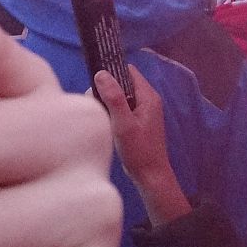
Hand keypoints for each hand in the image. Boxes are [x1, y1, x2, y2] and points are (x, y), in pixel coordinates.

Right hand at [94, 67, 188, 225]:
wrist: (150, 176)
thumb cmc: (139, 151)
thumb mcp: (123, 123)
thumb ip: (114, 98)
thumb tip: (101, 74)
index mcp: (148, 96)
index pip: (127, 71)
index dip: (111, 71)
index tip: (96, 80)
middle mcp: (147, 100)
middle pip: (122, 83)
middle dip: (106, 89)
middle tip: (96, 103)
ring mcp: (143, 111)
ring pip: (120, 96)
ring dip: (107, 102)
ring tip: (101, 114)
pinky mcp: (137, 121)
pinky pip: (122, 108)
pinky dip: (112, 112)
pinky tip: (106, 123)